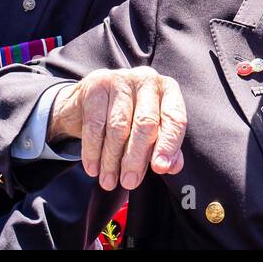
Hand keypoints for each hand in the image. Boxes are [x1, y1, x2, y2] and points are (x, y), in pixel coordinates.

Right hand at [49, 67, 186, 191]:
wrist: (88, 101)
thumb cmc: (128, 116)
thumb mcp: (150, 130)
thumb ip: (164, 146)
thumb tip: (172, 166)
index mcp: (168, 90)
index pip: (174, 117)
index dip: (168, 145)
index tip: (160, 168)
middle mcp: (147, 79)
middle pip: (145, 122)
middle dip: (137, 157)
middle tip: (130, 181)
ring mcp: (120, 79)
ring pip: (118, 126)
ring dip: (112, 160)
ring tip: (109, 181)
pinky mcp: (96, 85)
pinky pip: (95, 125)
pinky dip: (93, 151)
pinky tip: (94, 168)